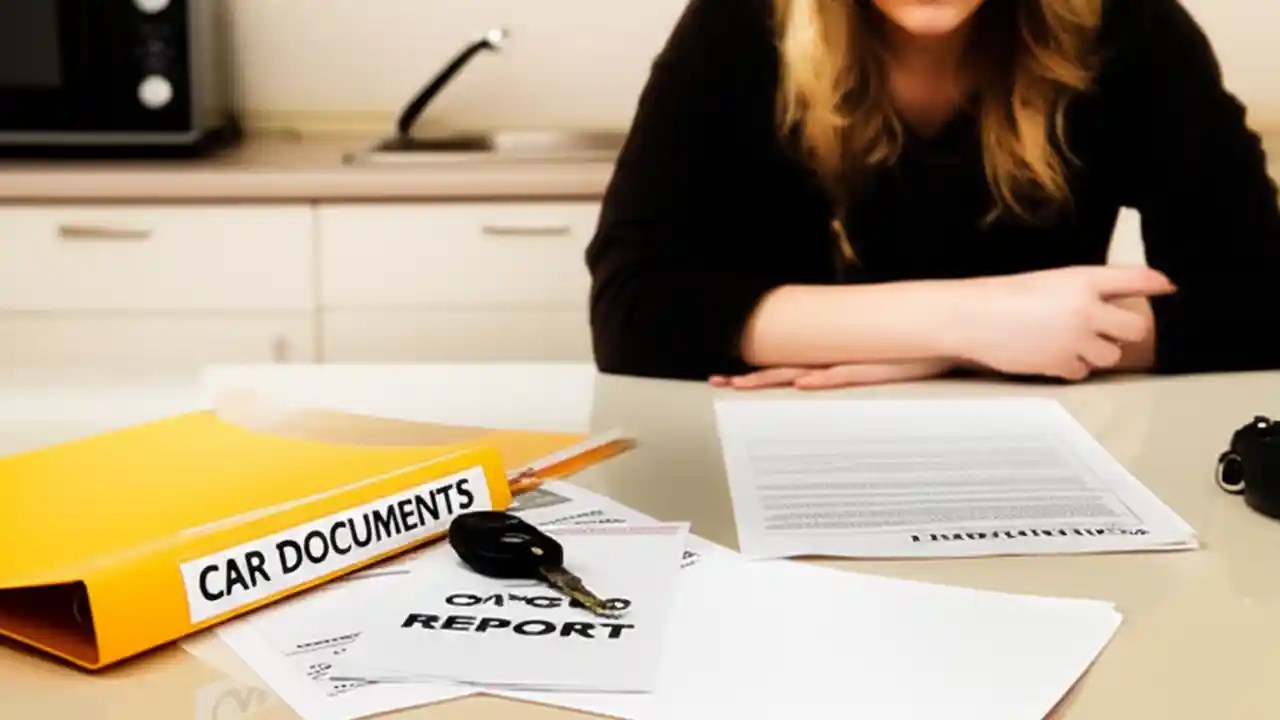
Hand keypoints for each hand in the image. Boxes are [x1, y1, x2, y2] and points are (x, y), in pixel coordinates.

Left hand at [710, 359, 955, 389]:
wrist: (937, 332)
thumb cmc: (902, 352)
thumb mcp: (868, 366)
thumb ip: (844, 372)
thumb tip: (814, 381)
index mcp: (827, 361)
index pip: (782, 370)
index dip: (754, 377)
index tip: (727, 381)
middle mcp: (832, 361)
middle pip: (782, 371)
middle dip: (749, 380)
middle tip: (720, 383)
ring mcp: (851, 363)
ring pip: (803, 372)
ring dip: (771, 379)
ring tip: (743, 385)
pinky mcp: (874, 367)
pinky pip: (844, 374)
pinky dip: (823, 379)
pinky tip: (803, 383)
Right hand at [952, 266, 1173, 380]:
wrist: (972, 318)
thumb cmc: (1004, 297)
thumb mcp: (1049, 282)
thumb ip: (1085, 290)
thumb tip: (1115, 304)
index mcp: (1081, 280)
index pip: (1133, 278)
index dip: (1155, 283)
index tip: (1168, 287)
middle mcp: (1085, 309)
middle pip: (1134, 328)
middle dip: (1123, 330)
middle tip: (1108, 328)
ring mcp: (1075, 339)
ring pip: (1110, 355)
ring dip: (1097, 351)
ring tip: (1071, 342)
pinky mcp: (1062, 363)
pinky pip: (1083, 371)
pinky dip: (1073, 366)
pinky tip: (1052, 353)